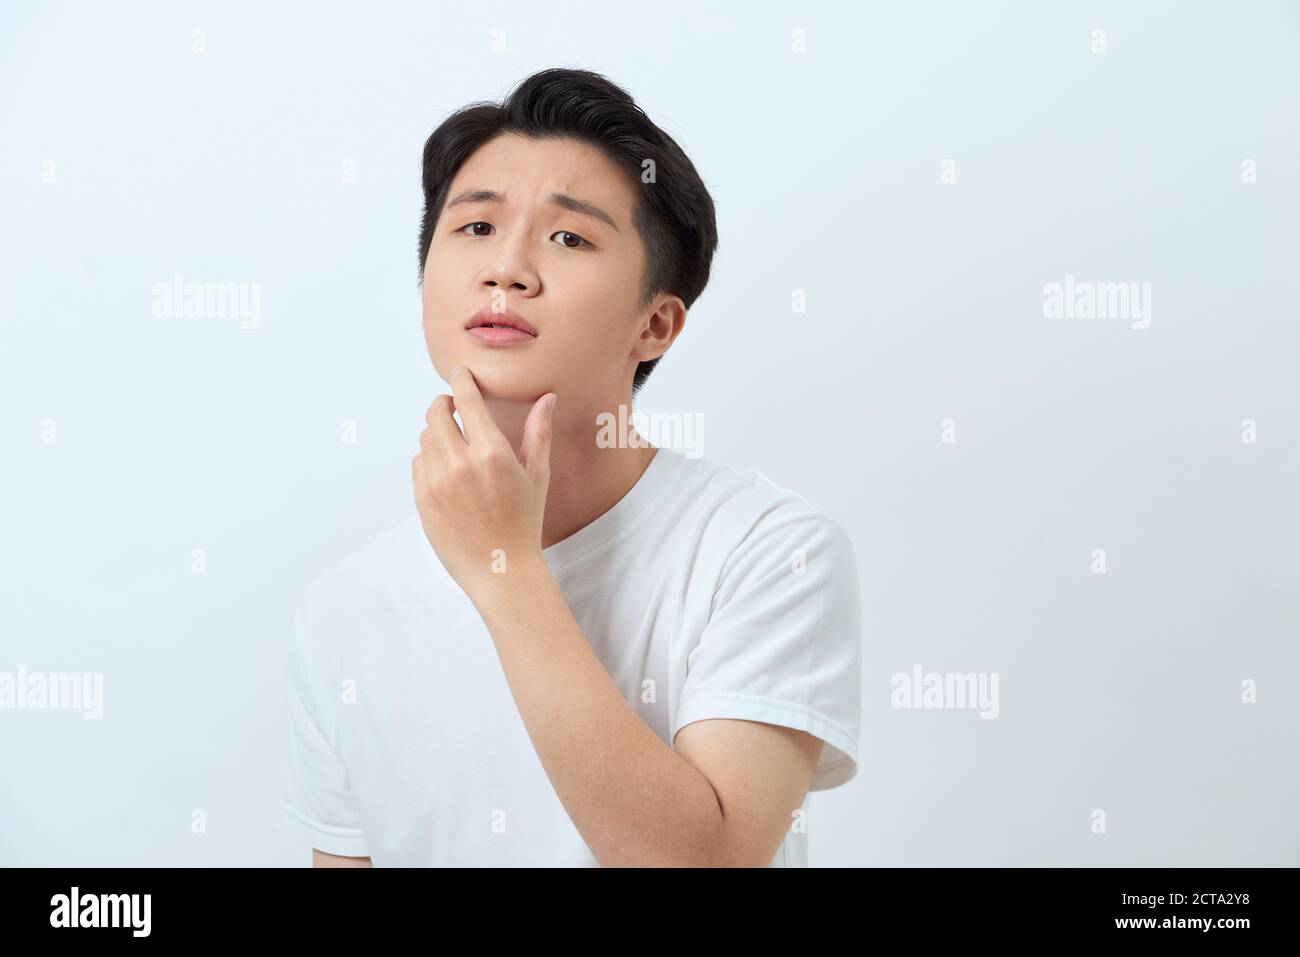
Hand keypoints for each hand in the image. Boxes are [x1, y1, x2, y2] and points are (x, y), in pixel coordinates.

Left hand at [411, 365, 555, 599]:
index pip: (467, 400)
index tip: (460, 373)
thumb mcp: (537, 475)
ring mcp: (437, 482)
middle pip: (435, 413)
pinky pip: (418, 464)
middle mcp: (460, 464)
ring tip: (455, 446)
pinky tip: (448, 472)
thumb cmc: (524, 522)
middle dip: (443, 404)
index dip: (462, 380)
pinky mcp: (422, 499)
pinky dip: (429, 460)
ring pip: (425, 438)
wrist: (500, 569)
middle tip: (453, 407)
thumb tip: (547, 398)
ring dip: (437, 434)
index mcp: (492, 453)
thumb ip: (539, 432)